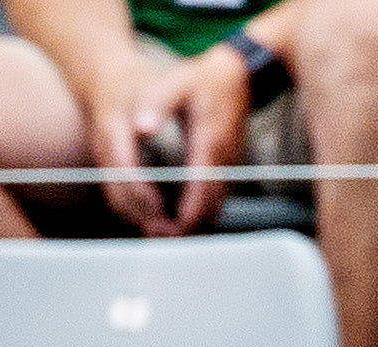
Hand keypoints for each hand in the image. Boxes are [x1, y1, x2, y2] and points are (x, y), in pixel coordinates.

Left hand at [123, 48, 246, 231]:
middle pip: (211, 208)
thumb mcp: (172, 83)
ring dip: (193, 225)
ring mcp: (230, 167)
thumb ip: (155, 104)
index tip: (169, 231)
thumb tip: (140, 127)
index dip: (188, 215)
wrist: (236, 76)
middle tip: (158, 239)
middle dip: (187, 229)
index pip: (201, 189)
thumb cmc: (201, 78)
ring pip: (216, 208)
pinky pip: (216, 200)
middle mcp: (224, 161)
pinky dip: (199, 214)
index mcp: (210, 143)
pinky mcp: (228, 169)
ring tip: (163, 235)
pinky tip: (179, 219)